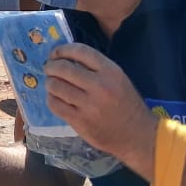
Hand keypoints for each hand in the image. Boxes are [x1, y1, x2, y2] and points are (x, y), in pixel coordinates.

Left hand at [44, 43, 157, 175]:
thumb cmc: (127, 104)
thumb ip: (96, 68)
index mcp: (111, 72)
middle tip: (48, 68)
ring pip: (56, 86)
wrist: (137, 135)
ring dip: (49, 82)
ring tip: (51, 84)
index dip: (62, 49)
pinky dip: (51, 98)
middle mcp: (99, 86)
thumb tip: (66, 58)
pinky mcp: (80, 121)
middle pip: (63, 68)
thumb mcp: (119, 79)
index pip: (80, 51)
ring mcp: (88, 105)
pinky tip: (55, 98)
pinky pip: (55, 105)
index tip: (55, 53)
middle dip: (51, 66)